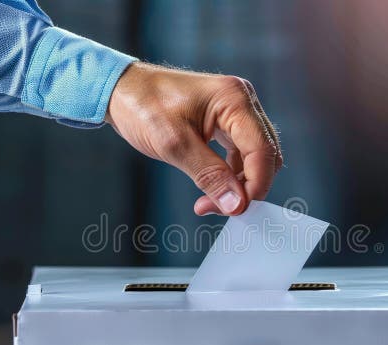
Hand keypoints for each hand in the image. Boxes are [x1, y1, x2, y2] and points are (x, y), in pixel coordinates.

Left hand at [105, 62, 282, 215]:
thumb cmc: (142, 106)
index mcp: (234, 98)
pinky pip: (241, 153)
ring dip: (239, 184)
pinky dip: (230, 175)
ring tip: (209, 202)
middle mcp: (242, 100)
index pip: (262, 149)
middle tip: (218, 208)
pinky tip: (211, 188)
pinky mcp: (227, 120)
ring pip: (255, 157)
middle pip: (265, 154)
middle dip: (247, 186)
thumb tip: (237, 205)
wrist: (121, 91)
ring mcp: (236, 109)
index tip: (236, 210)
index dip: (255, 185)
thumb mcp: (174, 145)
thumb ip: (209, 175)